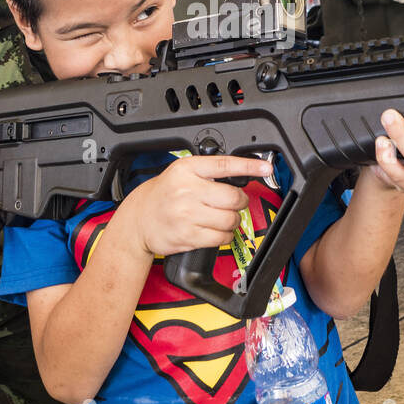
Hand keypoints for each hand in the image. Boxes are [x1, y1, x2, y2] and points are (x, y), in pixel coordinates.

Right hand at [122, 154, 273, 257]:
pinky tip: (214, 230)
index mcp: (187, 170)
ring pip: (230, 220)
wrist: (138, 220)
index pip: (224, 165)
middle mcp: (187, 190)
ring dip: (233, 221)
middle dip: (240, 202)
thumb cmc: (163, 195)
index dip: (249, 167)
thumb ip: (207, 172)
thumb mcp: (180, 173)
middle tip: (233, 203)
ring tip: (221, 218)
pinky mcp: (188, 236)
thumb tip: (242, 175)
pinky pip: (221, 237)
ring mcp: (187, 215)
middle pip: (233, 197)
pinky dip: (224, 236)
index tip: (265, 168)